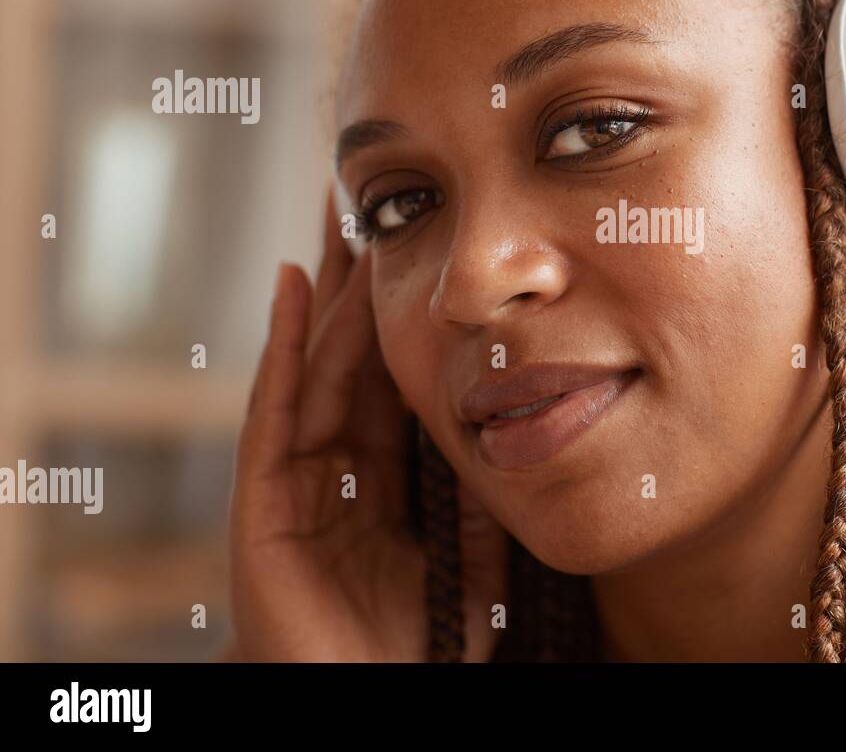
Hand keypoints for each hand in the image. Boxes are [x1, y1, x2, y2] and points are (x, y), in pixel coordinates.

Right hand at [227, 184, 507, 660]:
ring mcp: (296, 485)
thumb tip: (520, 415)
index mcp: (385, 476)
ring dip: (323, 297)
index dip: (401, 313)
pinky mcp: (264, 511)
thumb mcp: (479, 548)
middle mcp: (336, 468)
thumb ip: (488, 485)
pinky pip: (274, 418)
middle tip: (366, 205)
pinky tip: (288, 291)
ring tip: (336, 224)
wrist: (387, 705)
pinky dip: (281, 353)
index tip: (416, 245)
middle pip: (346, 358)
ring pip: (313, 371)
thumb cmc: (433, 647)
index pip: (393, 375)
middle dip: (355, 286)